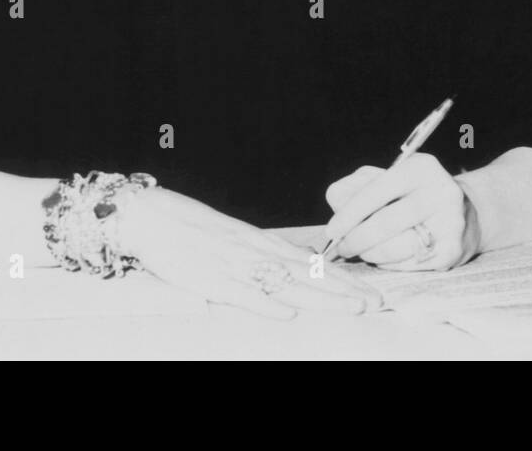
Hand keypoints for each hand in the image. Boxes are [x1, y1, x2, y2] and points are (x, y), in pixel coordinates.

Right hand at [116, 186, 378, 318]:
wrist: (154, 218)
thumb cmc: (192, 229)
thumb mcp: (235, 238)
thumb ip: (262, 254)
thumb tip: (292, 268)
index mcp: (262, 242)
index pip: (311, 263)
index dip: (342, 278)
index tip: (369, 289)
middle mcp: (256, 253)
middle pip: (309, 275)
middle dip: (346, 290)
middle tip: (377, 302)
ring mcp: (236, 267)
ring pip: (288, 285)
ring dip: (323, 298)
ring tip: (353, 307)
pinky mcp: (212, 280)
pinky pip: (244, 295)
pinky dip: (267, 304)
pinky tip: (290, 314)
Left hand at [324, 153, 481, 270]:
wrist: (468, 215)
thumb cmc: (416, 195)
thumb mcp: (390, 179)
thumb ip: (358, 185)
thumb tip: (335, 202)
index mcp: (422, 168)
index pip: (377, 190)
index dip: (349, 213)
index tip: (331, 230)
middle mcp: (441, 192)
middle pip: (384, 223)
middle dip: (355, 239)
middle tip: (342, 248)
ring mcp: (450, 223)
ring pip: (395, 248)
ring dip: (371, 254)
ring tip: (365, 251)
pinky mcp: (452, 251)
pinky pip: (407, 265)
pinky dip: (389, 264)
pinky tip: (388, 256)